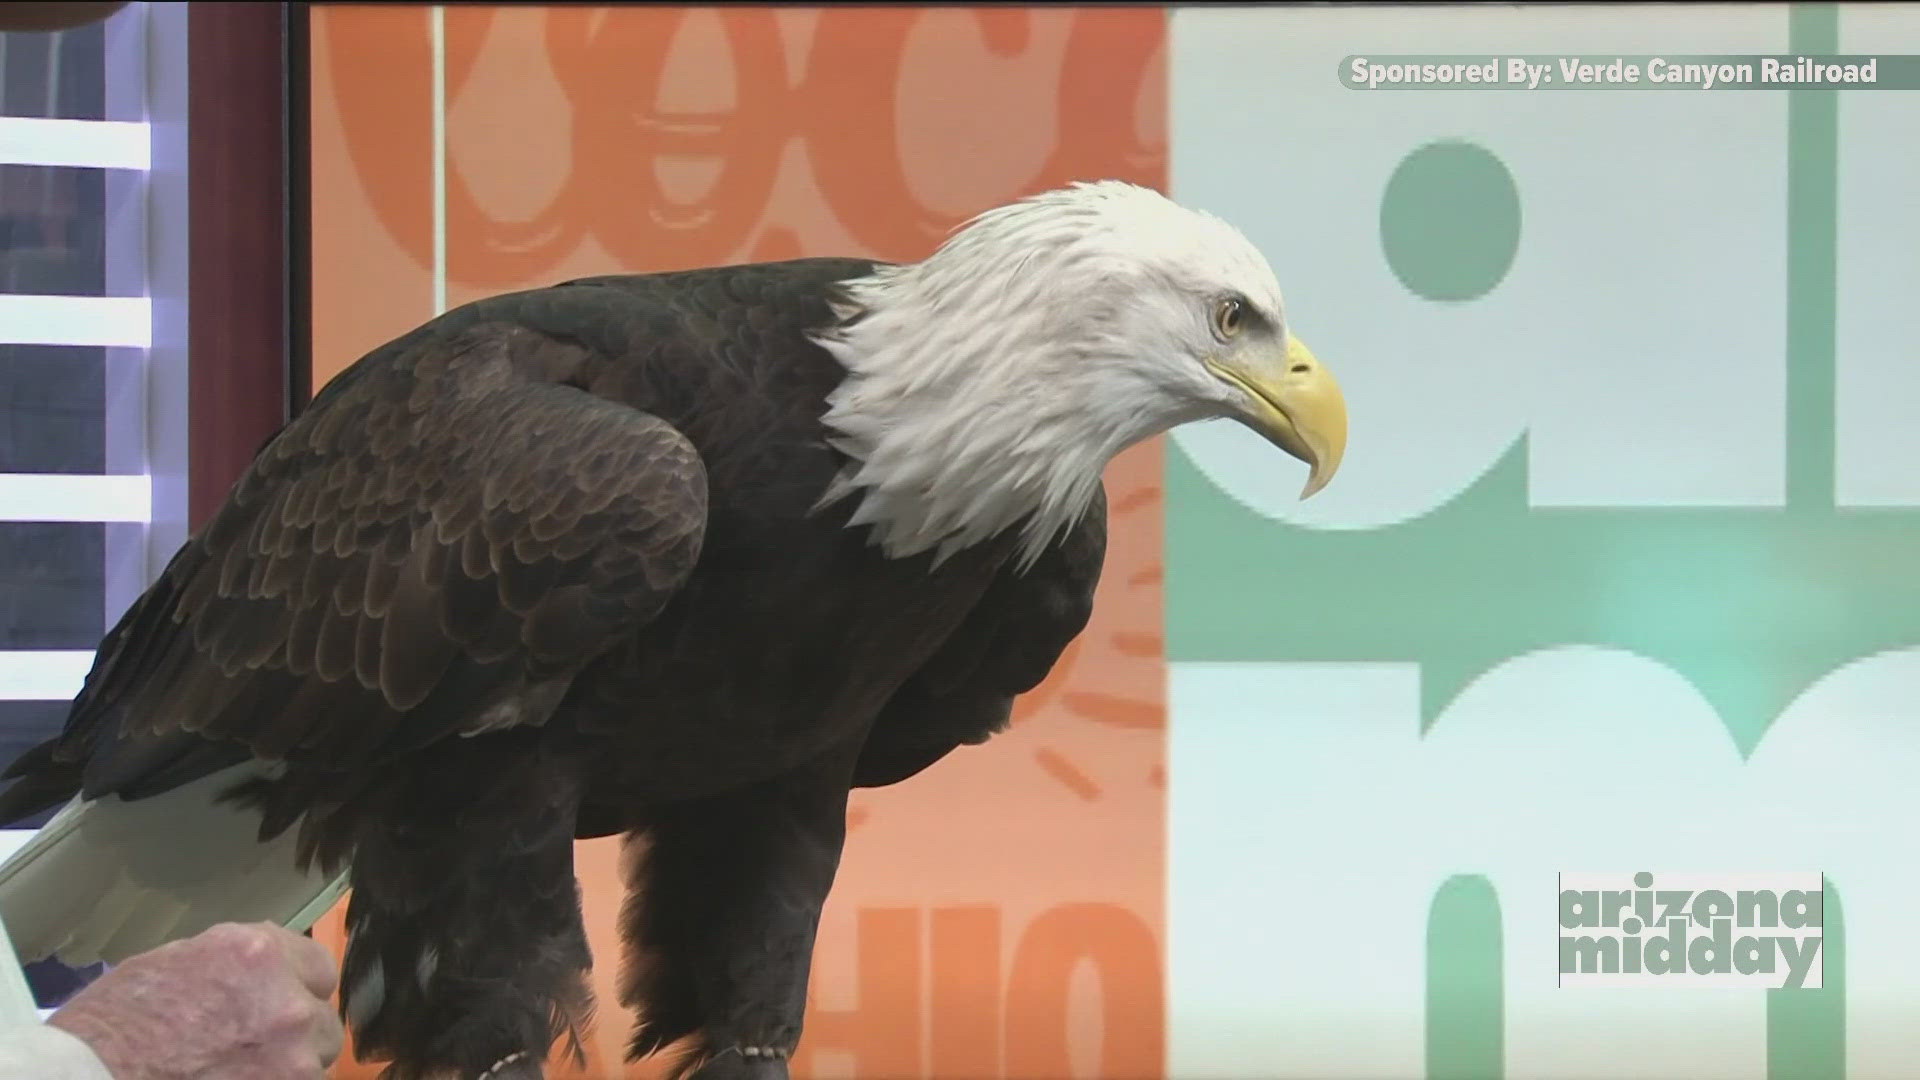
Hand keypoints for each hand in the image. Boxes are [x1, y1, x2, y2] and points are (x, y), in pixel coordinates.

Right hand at [46, 922, 344, 1079]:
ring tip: (237, 1070)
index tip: (278, 1001)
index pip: (318, 967)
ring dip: (286, 1066)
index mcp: (258, 954)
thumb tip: (262, 973)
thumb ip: (237, 964)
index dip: (296, 986)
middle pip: (321, 1019)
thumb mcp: (177, 963)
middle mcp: (287, 1002)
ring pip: (313, 1062)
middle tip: (251, 1044)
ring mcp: (291, 1058)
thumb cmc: (114, 1025)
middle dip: (293, 1032)